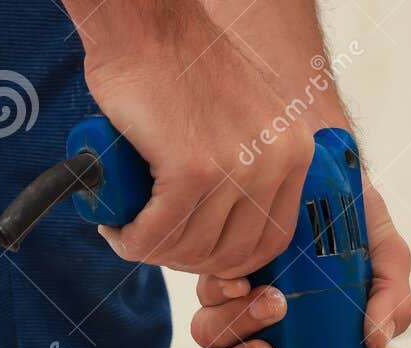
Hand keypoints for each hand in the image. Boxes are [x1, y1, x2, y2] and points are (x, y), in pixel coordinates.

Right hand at [83, 27, 314, 277]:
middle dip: (187, 261)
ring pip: (191, 248)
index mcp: (293, 152)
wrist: (149, 23)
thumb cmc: (183, 65)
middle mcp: (275, 161)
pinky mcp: (193, 169)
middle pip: (232, 254)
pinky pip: (158, 233)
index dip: (227, 259)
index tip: (194, 252)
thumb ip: (253, 162)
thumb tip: (232, 222)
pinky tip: (117, 228)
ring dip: (153, 251)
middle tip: (154, 243)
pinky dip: (132, 240)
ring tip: (129, 231)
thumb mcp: (246, 116)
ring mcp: (236, 167)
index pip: (270, 241)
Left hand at [190, 179, 410, 347]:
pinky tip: (237, 280)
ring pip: (208, 336)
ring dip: (232, 329)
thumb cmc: (355, 221)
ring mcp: (229, 301)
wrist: (330, 161)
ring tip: (269, 302)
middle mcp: (251, 332)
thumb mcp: (385, 258)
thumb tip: (377, 342)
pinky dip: (217, 294)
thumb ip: (393, 298)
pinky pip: (203, 293)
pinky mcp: (212, 266)